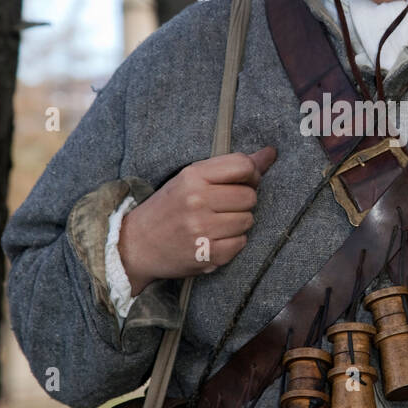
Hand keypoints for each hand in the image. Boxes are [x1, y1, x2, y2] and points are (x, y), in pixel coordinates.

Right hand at [118, 146, 276, 294]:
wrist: (136, 245)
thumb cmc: (168, 207)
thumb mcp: (191, 179)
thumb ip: (231, 166)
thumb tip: (271, 153)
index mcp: (193, 176)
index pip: (243, 165)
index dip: (251, 174)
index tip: (242, 182)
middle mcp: (197, 200)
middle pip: (250, 196)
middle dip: (243, 201)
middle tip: (224, 206)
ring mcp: (202, 229)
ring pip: (248, 220)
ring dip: (238, 223)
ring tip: (216, 223)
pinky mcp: (207, 255)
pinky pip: (241, 243)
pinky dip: (232, 242)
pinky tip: (214, 239)